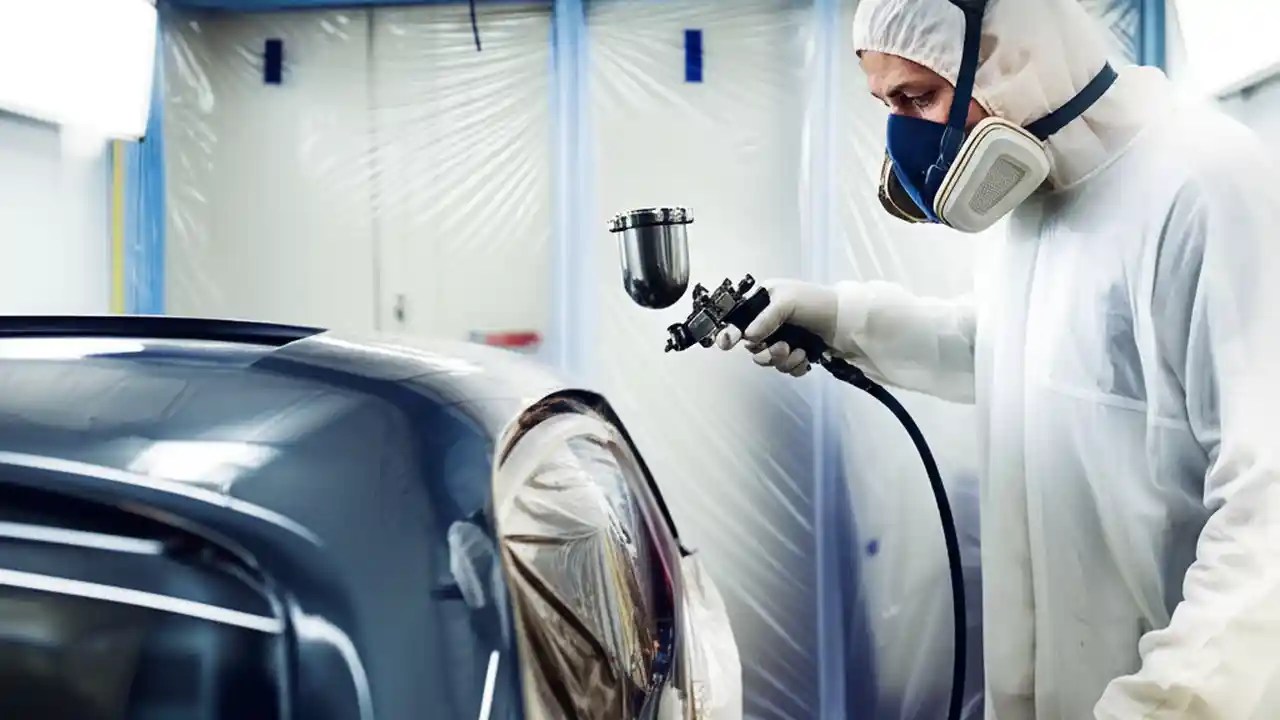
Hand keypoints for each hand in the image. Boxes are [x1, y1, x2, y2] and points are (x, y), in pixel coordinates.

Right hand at [715, 279, 838, 377]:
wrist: (848, 322)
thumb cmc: (816, 303)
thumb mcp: (788, 301)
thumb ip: (765, 318)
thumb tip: (747, 336)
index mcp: (764, 303)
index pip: (738, 319)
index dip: (729, 332)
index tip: (725, 344)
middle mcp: (770, 322)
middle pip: (752, 346)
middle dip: (767, 351)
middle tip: (783, 347)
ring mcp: (782, 339)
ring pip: (768, 360)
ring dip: (783, 360)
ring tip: (799, 352)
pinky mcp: (795, 354)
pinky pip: (784, 369)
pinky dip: (794, 366)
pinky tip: (806, 358)